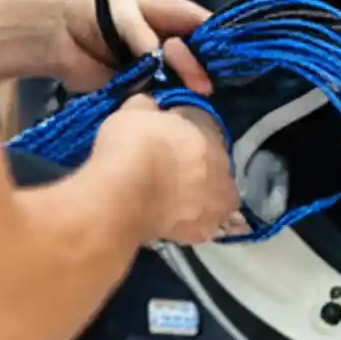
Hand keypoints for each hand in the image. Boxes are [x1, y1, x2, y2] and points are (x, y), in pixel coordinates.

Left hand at [0, 0, 213, 91]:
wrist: (53, 33)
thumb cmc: (89, 9)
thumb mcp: (121, 12)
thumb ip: (142, 33)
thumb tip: (159, 57)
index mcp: (170, 16)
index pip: (203, 27)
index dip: (216, 42)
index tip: (224, 58)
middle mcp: (168, 42)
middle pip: (196, 57)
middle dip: (198, 69)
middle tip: (200, 84)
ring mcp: (155, 67)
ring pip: (181, 80)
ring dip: (184, 88)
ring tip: (187, 95)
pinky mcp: (139, 89)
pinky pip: (159, 96)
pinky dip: (165, 102)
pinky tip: (172, 106)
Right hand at [94, 95, 241, 243]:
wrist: (120, 195)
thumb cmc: (130, 146)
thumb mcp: (134, 111)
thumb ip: (147, 106)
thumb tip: (149, 107)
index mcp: (209, 137)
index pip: (206, 129)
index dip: (187, 133)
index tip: (167, 138)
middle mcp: (220, 170)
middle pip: (215, 165)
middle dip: (199, 166)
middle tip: (172, 171)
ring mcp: (214, 203)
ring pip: (215, 198)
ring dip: (203, 197)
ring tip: (176, 200)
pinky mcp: (201, 232)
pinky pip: (201, 226)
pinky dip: (191, 223)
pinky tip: (173, 220)